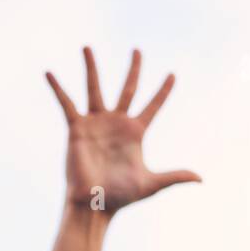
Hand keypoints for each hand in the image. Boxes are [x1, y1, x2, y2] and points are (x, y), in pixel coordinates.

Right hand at [46, 47, 199, 215]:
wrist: (94, 203)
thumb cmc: (121, 196)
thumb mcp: (151, 184)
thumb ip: (174, 176)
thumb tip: (201, 178)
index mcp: (135, 133)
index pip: (153, 106)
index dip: (163, 91)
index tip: (173, 74)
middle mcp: (116, 123)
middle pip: (128, 89)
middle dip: (134, 69)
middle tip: (138, 50)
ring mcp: (95, 123)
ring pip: (94, 88)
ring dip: (91, 67)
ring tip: (87, 47)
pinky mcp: (76, 128)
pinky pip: (66, 104)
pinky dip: (57, 88)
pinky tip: (49, 72)